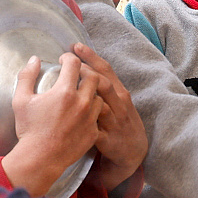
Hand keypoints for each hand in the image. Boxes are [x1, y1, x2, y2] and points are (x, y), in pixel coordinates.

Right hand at [3, 53, 103, 196]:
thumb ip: (27, 76)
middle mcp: (81, 102)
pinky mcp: (93, 132)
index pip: (74, 63)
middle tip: (76, 75)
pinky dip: (92, 111)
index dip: (69, 58)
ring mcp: (90, 118)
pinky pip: (98, 115)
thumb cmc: (29, 130)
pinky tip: (82, 113)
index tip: (64, 60)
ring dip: (91, 92)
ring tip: (81, 94)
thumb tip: (34, 60)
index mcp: (64, 91)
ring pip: (99, 95)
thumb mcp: (21, 100)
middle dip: (85, 71)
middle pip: (93, 76)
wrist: (40, 159)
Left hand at [74, 43, 147, 190]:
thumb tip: (81, 66)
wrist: (134, 151)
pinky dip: (81, 123)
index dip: (91, 56)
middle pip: (103, 83)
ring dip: (82, 96)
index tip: (75, 46)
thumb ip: (102, 85)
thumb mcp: (117, 100)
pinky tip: (66, 117)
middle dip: (84, 71)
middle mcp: (119, 105)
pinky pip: (94, 130)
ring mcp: (114, 122)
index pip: (106, 69)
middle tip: (64, 62)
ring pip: (100, 105)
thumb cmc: (120, 120)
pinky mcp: (107, 140)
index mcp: (120, 92)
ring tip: (64, 87)